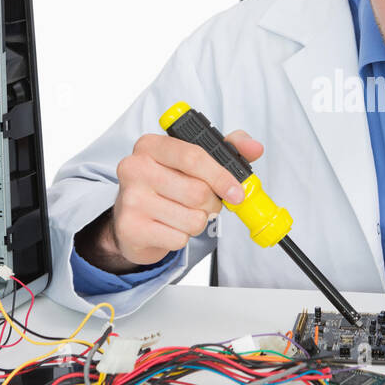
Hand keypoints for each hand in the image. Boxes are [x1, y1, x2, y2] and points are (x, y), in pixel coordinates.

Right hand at [75, 129, 263, 272]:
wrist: (132, 220)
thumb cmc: (167, 186)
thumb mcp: (194, 161)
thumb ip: (228, 149)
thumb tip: (254, 147)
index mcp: (151, 145)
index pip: (193, 157)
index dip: (221, 176)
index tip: (237, 192)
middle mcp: (135, 168)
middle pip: (197, 191)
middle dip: (210, 203)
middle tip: (204, 203)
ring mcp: (130, 199)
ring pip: (192, 218)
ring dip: (197, 221)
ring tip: (182, 214)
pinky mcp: (131, 228)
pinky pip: (179, 238)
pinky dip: (182, 237)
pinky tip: (169, 227)